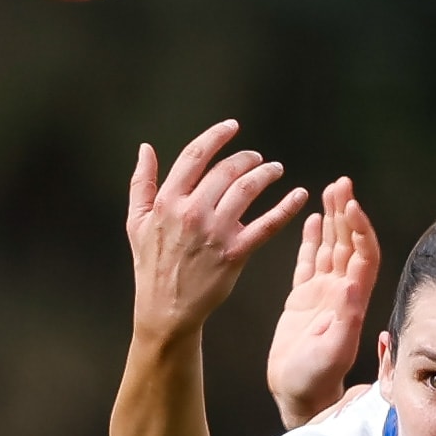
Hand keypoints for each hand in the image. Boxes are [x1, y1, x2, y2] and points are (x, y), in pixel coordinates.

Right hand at [126, 120, 308, 344]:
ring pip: (247, 189)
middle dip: (246, 158)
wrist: (165, 308)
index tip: (232, 127)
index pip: (195, 156)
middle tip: (258, 158)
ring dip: (266, 174)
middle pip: (226, 170)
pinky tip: (300, 196)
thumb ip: (141, 183)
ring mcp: (215, 232)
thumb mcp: (136, 222)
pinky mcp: (235, 253)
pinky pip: (267, 224)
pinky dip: (286, 207)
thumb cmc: (151, 264)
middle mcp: (192, 212)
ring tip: (275, 170)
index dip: (216, 136)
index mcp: (168, 201)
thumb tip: (145, 149)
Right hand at [268, 177, 380, 426]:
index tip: (352, 206)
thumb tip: (351, 288)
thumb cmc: (315, 379)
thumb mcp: (331, 353)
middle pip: (349, 243)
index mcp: (353, 301)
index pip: (363, 256)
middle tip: (342, 184)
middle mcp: (342, 292)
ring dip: (332, 219)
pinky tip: (311, 218)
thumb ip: (343, 322)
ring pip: (330, 247)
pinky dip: (311, 239)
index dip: (361, 230)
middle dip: (347, 213)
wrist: (299, 395)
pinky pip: (309, 261)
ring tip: (330, 190)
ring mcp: (323, 293)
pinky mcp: (303, 298)